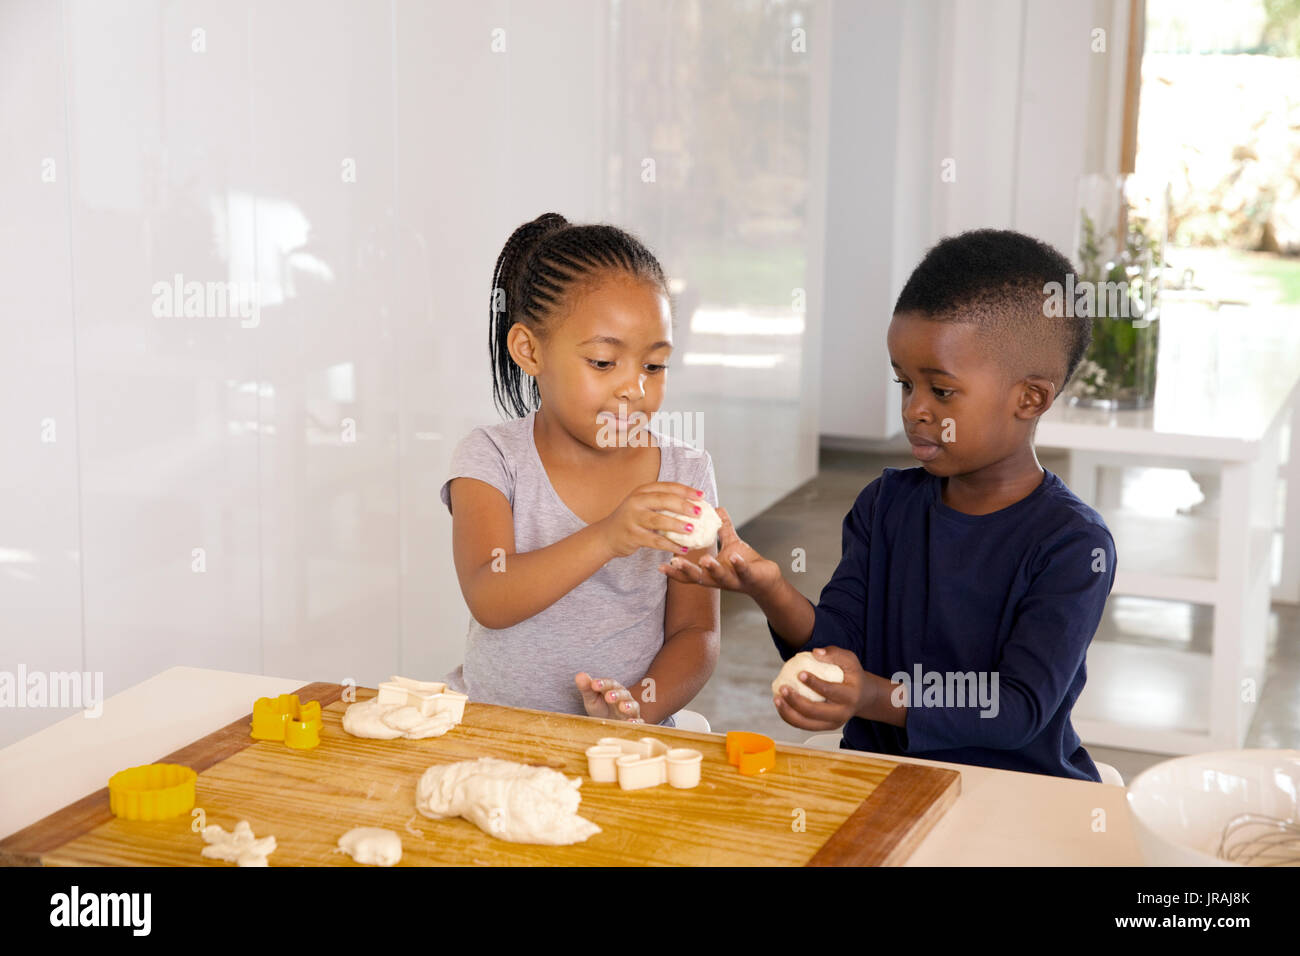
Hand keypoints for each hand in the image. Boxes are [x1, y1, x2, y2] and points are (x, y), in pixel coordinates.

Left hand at [575, 672, 644, 721]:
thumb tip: (579, 675)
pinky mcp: (634, 721)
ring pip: (633, 705)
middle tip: (608, 697)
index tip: (594, 684)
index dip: (603, 683)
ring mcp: (631, 709)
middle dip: (616, 694)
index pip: (609, 683)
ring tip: (622, 707)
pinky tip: (631, 723)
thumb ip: (586, 687)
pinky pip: (639, 721)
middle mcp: (624, 697)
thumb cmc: (600, 707)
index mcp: (613, 688)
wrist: (609, 722)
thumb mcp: (591, 698)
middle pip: (622, 693)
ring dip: (628, 706)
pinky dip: (637, 721)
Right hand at [596, 482, 707, 558]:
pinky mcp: (632, 535)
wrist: (607, 535)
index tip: (702, 496)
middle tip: (699, 512)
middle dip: (683, 505)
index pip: (667, 487)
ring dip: (677, 525)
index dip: (686, 490)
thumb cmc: (633, 519)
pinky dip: (670, 545)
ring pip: (658, 520)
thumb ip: (663, 503)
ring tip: (692, 530)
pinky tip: (682, 549)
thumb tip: (695, 505)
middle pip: (663, 500)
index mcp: (643, 491)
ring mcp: (632, 518)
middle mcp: (636, 501)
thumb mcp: (644, 505)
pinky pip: (655, 540)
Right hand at [657, 506, 780, 596]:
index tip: (660, 566)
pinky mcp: (750, 577)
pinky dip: (738, 564)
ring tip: (704, 559)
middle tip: (675, 562)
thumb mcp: (731, 543)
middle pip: (699, 578)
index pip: (689, 575)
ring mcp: (734, 580)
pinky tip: (735, 555)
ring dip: (712, 568)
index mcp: (710, 573)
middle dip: (687, 570)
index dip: (675, 572)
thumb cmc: (746, 563)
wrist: (767, 579)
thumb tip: (716, 508)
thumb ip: (722, 528)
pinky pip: (743, 571)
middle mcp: (719, 580)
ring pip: (720, 576)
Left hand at [772, 646, 868, 730]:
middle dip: (796, 701)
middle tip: (783, 688)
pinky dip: (789, 717)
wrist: (862, 696)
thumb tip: (815, 653)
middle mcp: (843, 713)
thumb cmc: (852, 675)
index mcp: (851, 696)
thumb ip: (834, 654)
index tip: (800, 673)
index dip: (814, 683)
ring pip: (807, 723)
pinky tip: (780, 705)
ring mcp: (833, 723)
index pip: (831, 691)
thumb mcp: (849, 660)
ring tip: (777, 698)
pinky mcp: (824, 727)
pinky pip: (804, 725)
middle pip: (816, 712)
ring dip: (789, 712)